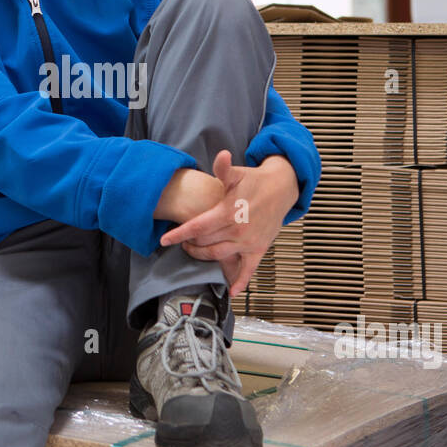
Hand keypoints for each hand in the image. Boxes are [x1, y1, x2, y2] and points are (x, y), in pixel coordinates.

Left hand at [158, 151, 298, 296]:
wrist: (281, 188)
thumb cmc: (255, 181)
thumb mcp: (237, 173)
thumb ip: (223, 169)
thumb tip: (221, 155)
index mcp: (228, 212)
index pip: (197, 227)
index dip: (179, 234)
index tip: (164, 240)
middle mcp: (238, 230)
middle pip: (204, 243)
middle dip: (189, 243)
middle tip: (180, 241)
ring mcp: (248, 242)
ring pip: (218, 256)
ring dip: (203, 257)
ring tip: (194, 250)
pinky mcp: (259, 249)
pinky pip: (248, 270)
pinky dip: (240, 282)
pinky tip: (232, 292)